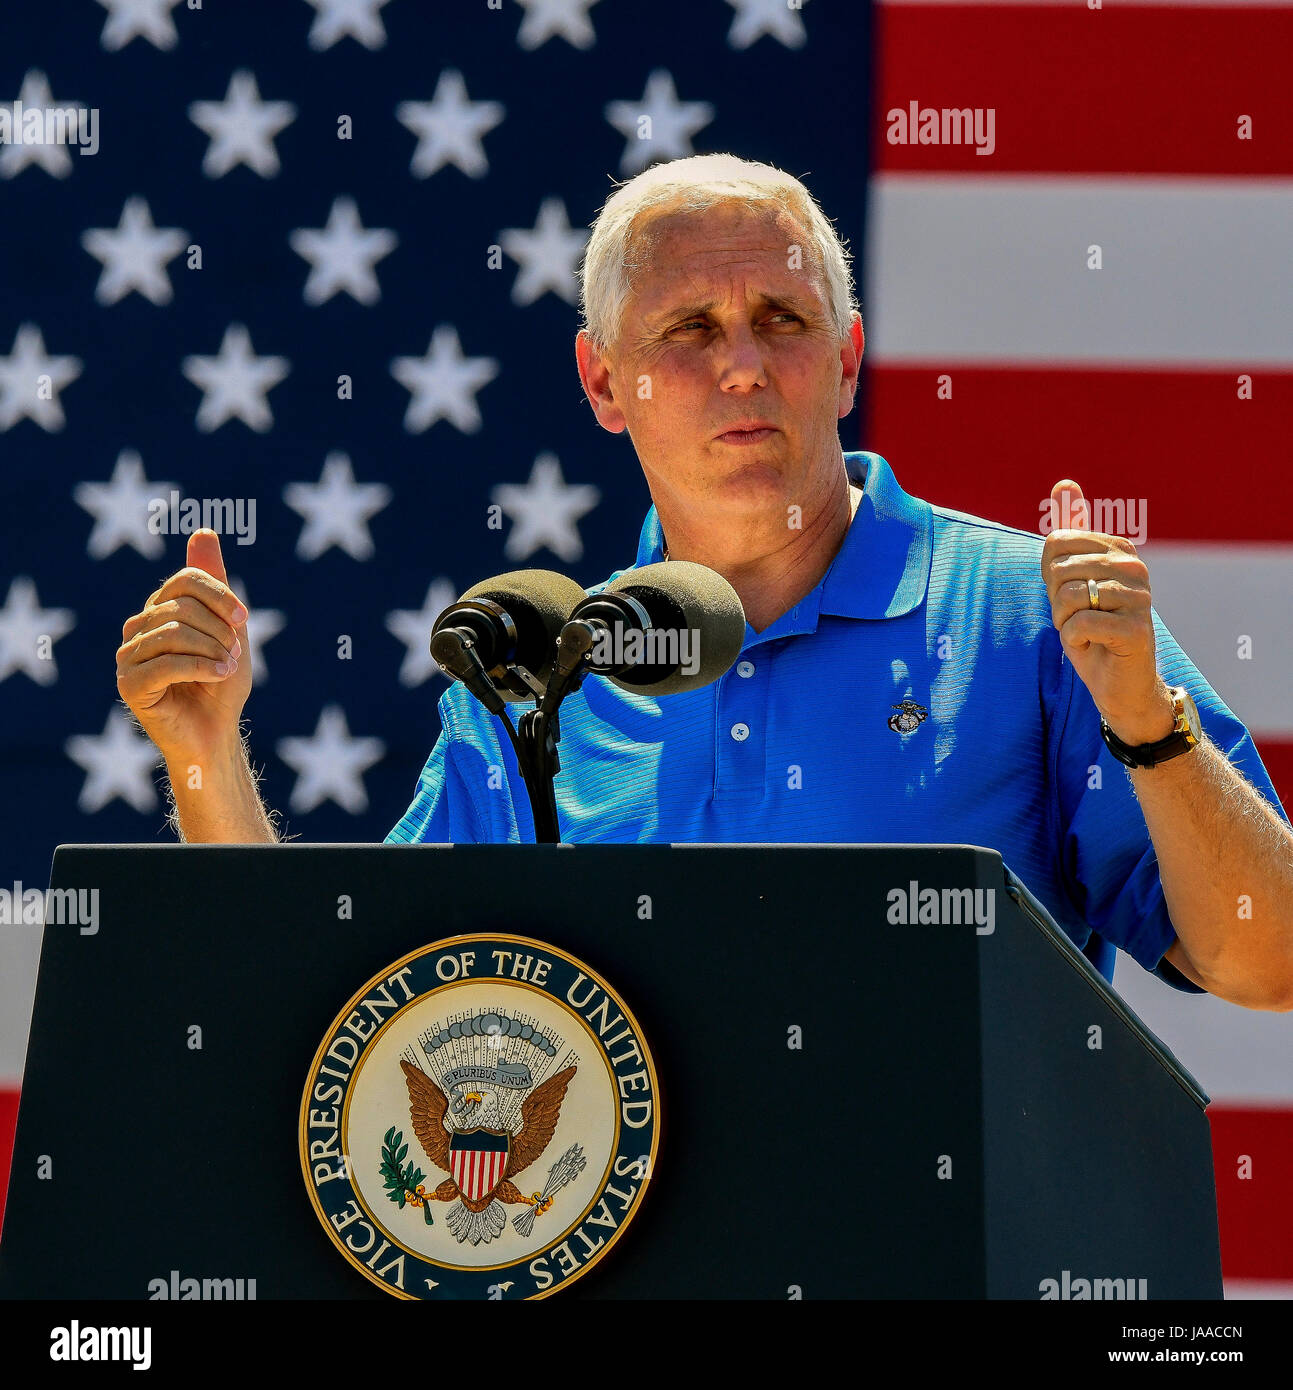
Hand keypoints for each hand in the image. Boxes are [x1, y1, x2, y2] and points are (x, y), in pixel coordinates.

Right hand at [116, 529, 252, 764]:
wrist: (217, 731)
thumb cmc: (222, 682)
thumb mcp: (228, 627)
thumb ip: (215, 582)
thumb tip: (204, 531)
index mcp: (158, 610)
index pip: (185, 580)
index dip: (219, 594)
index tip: (244, 617)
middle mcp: (137, 629)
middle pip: (180, 607)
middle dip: (219, 629)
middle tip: (235, 652)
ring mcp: (128, 656)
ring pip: (173, 634)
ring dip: (213, 650)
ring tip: (228, 667)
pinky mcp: (129, 685)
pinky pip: (166, 664)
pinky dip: (201, 667)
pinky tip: (220, 675)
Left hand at [1041, 480, 1174, 745]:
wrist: (1118, 682)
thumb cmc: (1092, 628)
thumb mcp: (1072, 579)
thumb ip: (1071, 533)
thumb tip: (1065, 483)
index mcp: (1119, 549)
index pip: (1055, 544)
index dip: (1050, 576)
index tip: (1070, 595)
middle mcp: (1135, 567)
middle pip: (1059, 569)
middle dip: (1056, 602)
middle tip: (1078, 618)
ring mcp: (1140, 597)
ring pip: (1068, 597)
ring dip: (1064, 623)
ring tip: (1086, 632)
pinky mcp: (1137, 629)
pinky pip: (1079, 625)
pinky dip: (1074, 641)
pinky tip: (1093, 647)